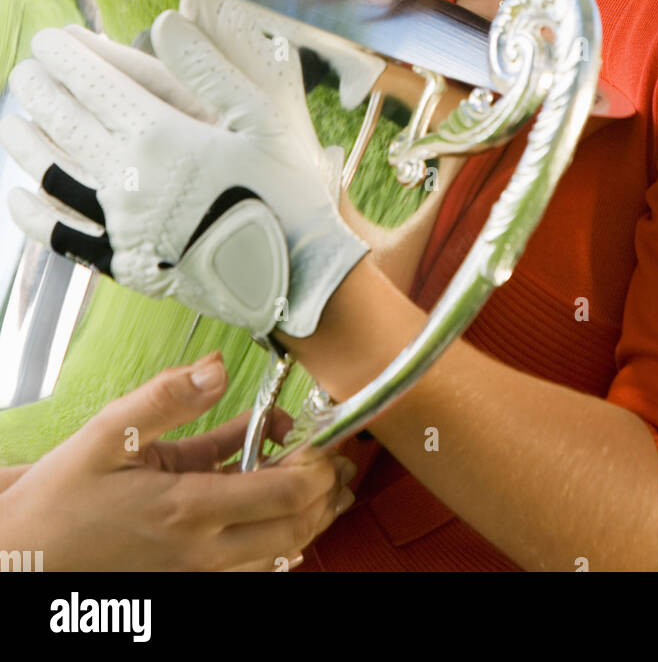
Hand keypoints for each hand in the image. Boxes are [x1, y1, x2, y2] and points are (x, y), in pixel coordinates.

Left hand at [0, 7, 369, 338]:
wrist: (298, 276)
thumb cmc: (287, 190)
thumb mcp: (262, 117)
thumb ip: (211, 65)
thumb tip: (167, 22)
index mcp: (164, 136)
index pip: (95, 84)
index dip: (65, 58)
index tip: (47, 40)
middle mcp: (130, 178)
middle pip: (65, 123)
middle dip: (39, 90)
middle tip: (26, 72)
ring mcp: (121, 224)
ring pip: (52, 174)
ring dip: (25, 142)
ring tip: (14, 120)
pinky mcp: (123, 263)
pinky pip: (61, 234)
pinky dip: (32, 212)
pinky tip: (19, 195)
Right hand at [0, 352, 354, 570]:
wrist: (23, 555)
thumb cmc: (62, 497)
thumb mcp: (109, 432)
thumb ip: (168, 397)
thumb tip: (215, 365)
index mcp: (188, 510)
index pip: (285, 496)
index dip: (319, 468)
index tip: (327, 438)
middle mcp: (202, 549)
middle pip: (295, 529)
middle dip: (329, 494)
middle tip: (344, 461)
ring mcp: (198, 568)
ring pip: (278, 553)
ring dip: (312, 519)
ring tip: (334, 487)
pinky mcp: (189, 573)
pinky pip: (250, 561)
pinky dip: (277, 537)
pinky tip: (283, 509)